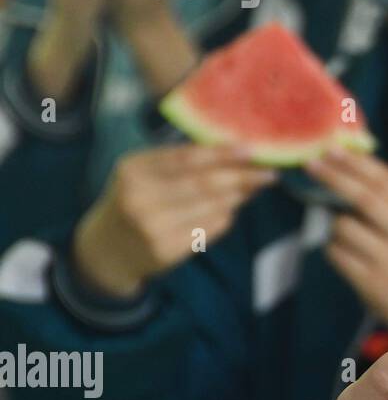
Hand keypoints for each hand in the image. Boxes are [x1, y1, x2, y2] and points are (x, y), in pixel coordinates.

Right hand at [72, 143, 275, 297]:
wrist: (106, 248)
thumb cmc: (134, 199)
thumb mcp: (142, 173)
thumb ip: (180, 160)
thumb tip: (236, 150)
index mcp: (133, 170)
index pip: (187, 157)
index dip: (223, 153)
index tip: (252, 149)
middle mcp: (139, 198)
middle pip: (205, 183)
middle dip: (242, 176)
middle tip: (269, 172)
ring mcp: (153, 227)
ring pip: (212, 206)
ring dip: (240, 195)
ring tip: (256, 186)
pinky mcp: (166, 250)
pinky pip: (210, 228)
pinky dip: (226, 216)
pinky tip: (232, 208)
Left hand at [307, 149, 387, 332]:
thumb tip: (347, 162)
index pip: (385, 180)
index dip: (355, 163)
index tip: (331, 148)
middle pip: (363, 198)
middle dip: (333, 177)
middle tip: (310, 163)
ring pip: (344, 227)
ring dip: (334, 224)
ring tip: (346, 232)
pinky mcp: (372, 283)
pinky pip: (336, 253)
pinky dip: (333, 248)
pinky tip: (346, 253)